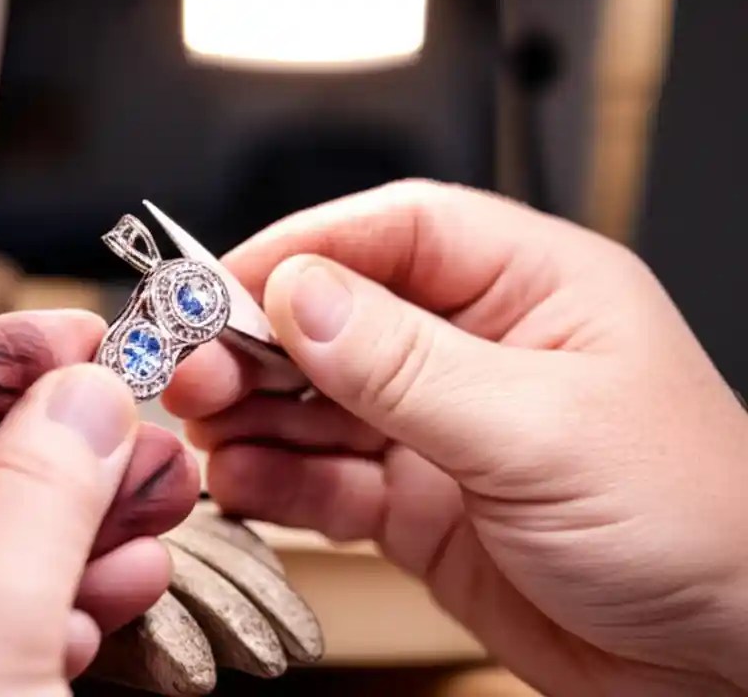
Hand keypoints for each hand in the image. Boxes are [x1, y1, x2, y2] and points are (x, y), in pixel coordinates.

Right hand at [165, 180, 747, 695]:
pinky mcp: (420, 504)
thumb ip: (405, 364)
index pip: (396, 233)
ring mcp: (444, 430)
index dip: (303, 248)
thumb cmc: (697, 526)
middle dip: (258, 342)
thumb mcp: (538, 429)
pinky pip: (328, 479)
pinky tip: (246, 486)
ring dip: (255, 415)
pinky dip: (279, 482)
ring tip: (206, 434)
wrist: (728, 664)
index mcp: (534, 289)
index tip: (224, 283)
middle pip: (339, 317)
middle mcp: (479, 350)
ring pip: (320, 401)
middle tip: (193, 371)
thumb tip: (302, 296)